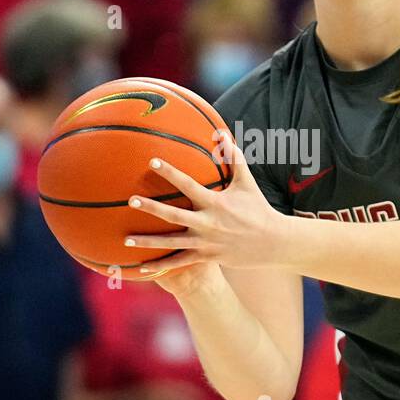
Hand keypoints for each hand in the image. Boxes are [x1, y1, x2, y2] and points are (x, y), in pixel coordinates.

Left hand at [124, 135, 288, 275]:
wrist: (273, 242)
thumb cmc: (258, 208)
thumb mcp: (247, 182)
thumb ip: (233, 156)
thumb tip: (221, 132)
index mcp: (215, 203)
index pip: (188, 185)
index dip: (169, 172)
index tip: (152, 161)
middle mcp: (207, 223)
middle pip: (173, 216)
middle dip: (151, 208)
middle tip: (131, 201)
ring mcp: (205, 243)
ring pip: (171, 243)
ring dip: (148, 242)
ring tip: (126, 239)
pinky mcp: (206, 258)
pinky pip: (179, 263)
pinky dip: (161, 267)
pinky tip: (142, 267)